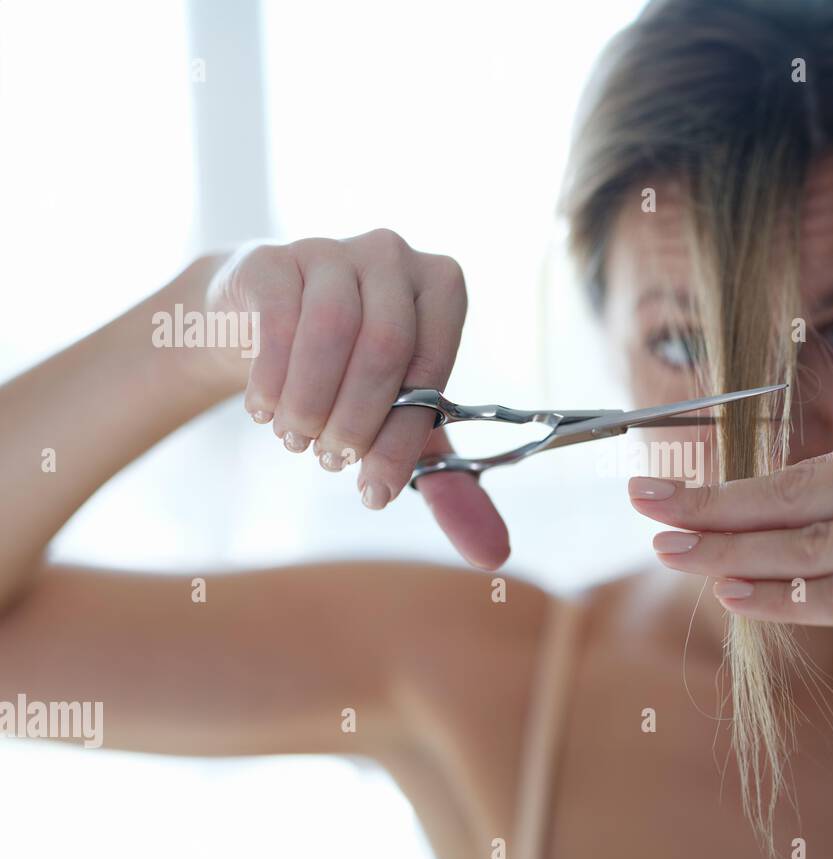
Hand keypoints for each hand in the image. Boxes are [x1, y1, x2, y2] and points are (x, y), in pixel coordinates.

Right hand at [206, 229, 508, 568]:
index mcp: (442, 288)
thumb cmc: (347, 379)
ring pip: (331, 335)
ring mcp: (331, 249)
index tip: (374, 489)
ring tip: (297, 439)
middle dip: (358, 424)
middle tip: (332, 462)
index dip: (403, 437)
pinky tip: (265, 411)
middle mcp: (394, 256)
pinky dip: (272, 385)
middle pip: (386, 348)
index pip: (432, 368)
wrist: (258, 326)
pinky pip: (277, 326)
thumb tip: (494, 555)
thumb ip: (449, 485)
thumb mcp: (399, 428)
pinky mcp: (273, 259)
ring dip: (312, 407)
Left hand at [630, 420, 832, 705]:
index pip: (818, 468)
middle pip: (797, 493)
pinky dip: (785, 598)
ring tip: (667, 550)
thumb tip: (804, 511)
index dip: (743, 485)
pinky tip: (731, 594)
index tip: (683, 489)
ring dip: (730, 551)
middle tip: (642, 501)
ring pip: (811, 546)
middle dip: (711, 501)